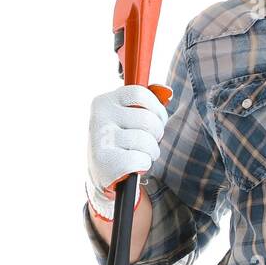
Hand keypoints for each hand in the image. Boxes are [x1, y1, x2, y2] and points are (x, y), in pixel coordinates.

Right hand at [86, 83, 169, 221]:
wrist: (102, 172)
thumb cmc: (120, 141)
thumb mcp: (124, 117)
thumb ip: (142, 102)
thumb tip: (166, 91)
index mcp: (104, 102)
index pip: (140, 94)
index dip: (156, 108)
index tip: (156, 119)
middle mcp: (99, 117)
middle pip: (148, 119)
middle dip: (156, 133)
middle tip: (149, 141)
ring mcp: (100, 140)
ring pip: (146, 141)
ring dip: (151, 151)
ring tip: (141, 154)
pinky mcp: (105, 162)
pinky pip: (141, 159)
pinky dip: (143, 164)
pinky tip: (133, 165)